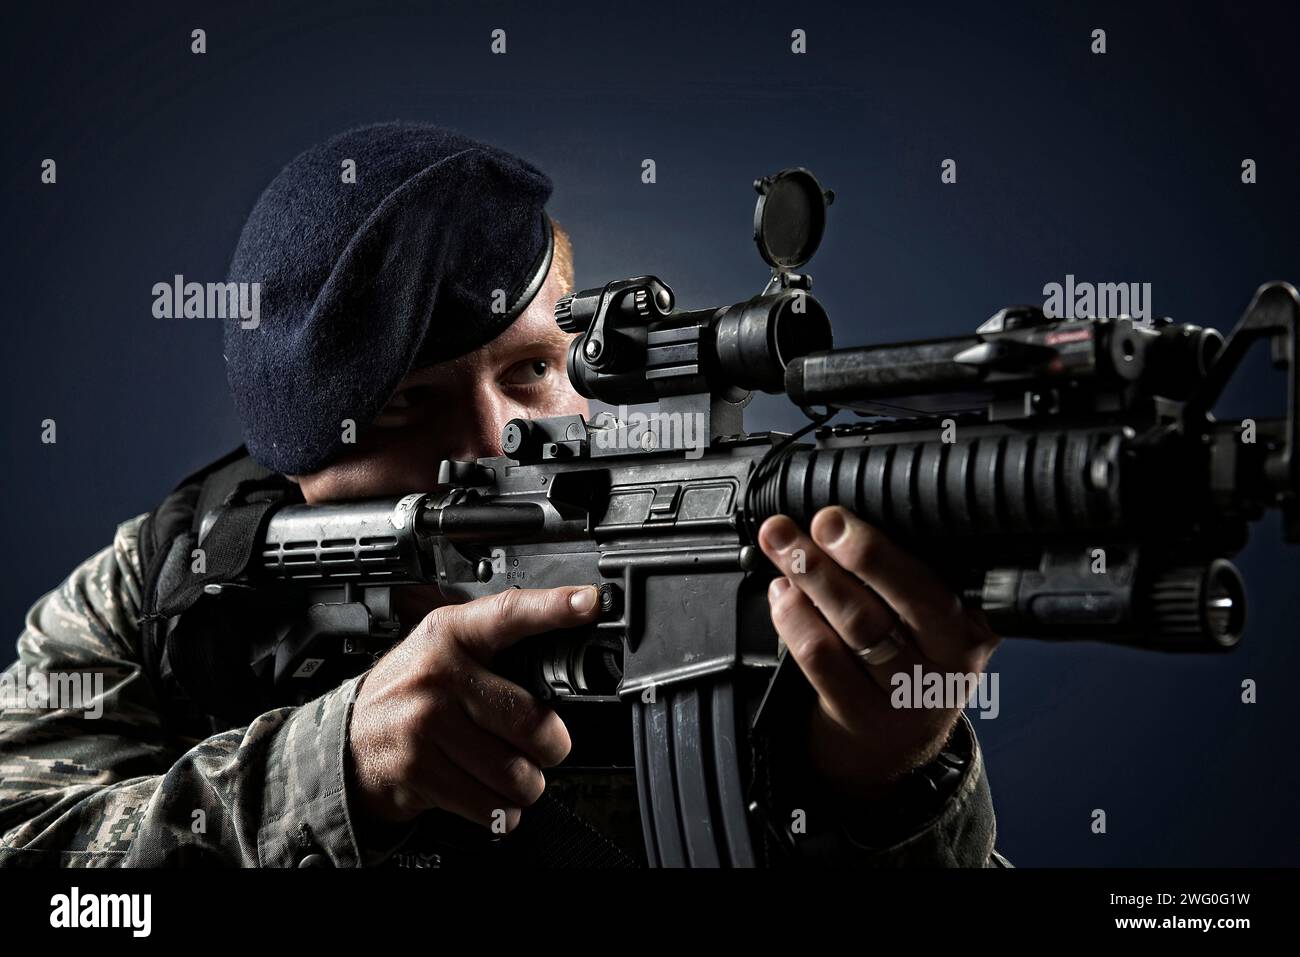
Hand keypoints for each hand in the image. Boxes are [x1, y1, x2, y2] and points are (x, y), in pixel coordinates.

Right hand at [347, 585, 599, 830]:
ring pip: (517, 773)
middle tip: (543, 746)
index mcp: (451, 634)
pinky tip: (488, 796)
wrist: (346, 743)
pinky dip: (501, 812)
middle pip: (532, 722)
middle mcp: (438, 674)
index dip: (552, 608)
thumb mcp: (443, 653)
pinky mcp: (419, 771)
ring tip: (509, 773)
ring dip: (526, 785)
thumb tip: (566, 666)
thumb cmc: (411, 695)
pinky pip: (490, 806)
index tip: (588, 602)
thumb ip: (496, 650)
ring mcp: (425, 724)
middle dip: (551, 747)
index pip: (508, 614)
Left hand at [758, 507, 998, 800]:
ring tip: (783, 549)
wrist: (893, 744)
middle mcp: (950, 659)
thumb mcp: (927, 621)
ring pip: (857, 623)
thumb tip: (840, 521)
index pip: (934, 578)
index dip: (878, 547)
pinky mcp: (864, 716)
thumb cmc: (906, 660)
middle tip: (810, 523)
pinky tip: (782, 596)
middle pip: (899, 596)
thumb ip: (900, 576)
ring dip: (812, 578)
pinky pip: (823, 659)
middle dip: (847, 552)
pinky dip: (795, 619)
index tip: (835, 518)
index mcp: (973, 623)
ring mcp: (908, 693)